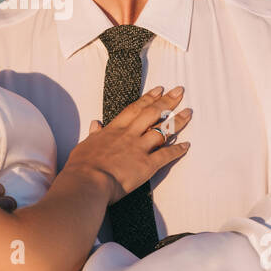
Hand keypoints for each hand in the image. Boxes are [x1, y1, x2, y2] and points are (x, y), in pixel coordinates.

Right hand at [65, 86, 192, 202]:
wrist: (87, 181)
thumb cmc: (82, 166)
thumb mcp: (85, 145)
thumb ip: (94, 134)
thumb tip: (95, 124)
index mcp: (114, 129)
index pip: (135, 108)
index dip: (148, 98)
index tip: (159, 89)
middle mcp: (129, 135)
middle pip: (152, 113)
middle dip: (167, 101)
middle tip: (179, 91)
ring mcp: (139, 149)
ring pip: (162, 131)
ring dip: (177, 121)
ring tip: (188, 112)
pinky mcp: (146, 165)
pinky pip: (166, 155)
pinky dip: (177, 150)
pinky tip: (186, 146)